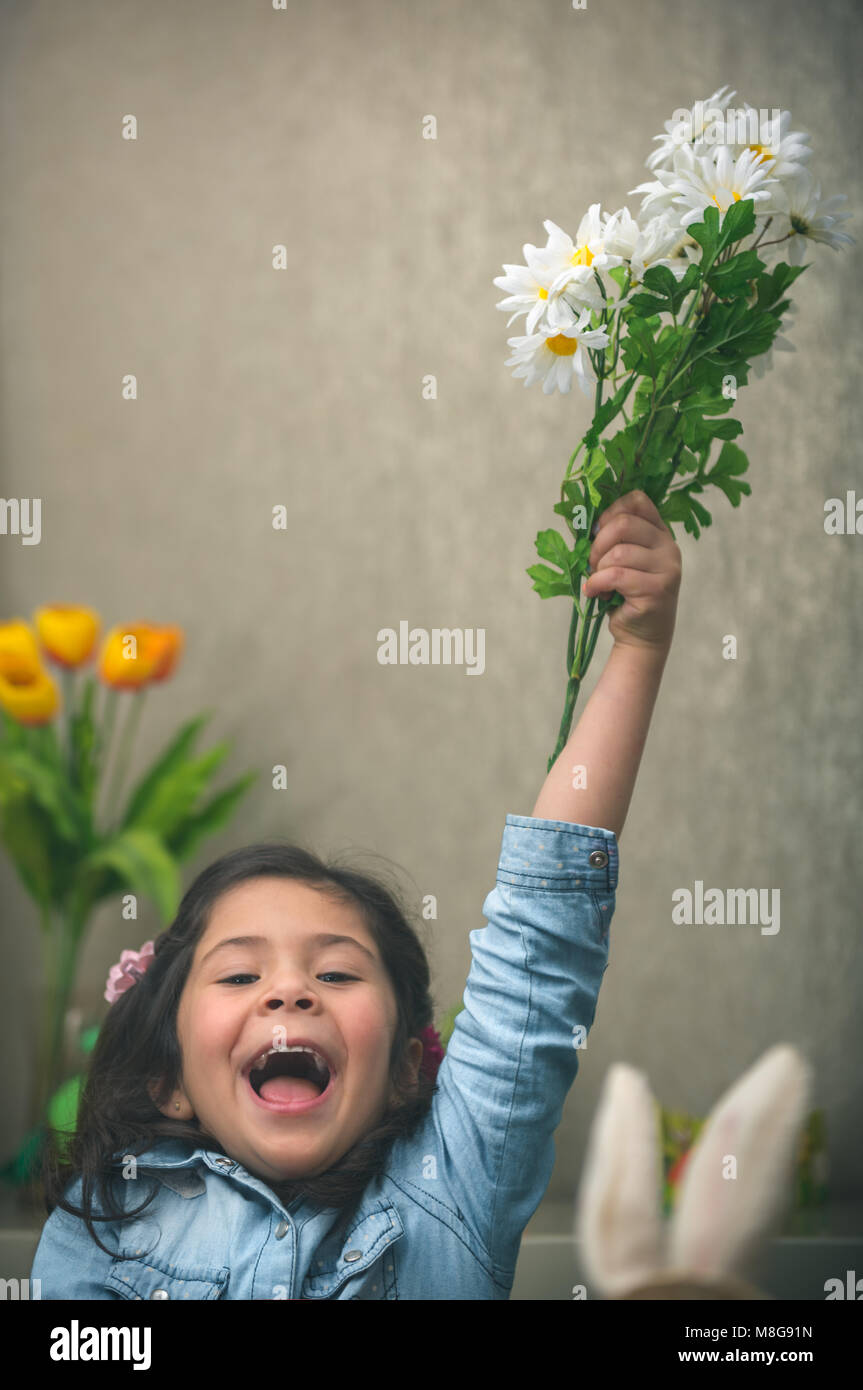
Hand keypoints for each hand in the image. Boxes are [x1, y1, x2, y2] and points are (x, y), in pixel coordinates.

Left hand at [584, 490, 680, 651]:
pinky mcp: (657, 589)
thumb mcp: (622, 560)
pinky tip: (597, 593)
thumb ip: (613, 538)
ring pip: (618, 552)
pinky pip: (616, 575)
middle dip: (597, 544)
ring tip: (599, 582)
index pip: (637, 501)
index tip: (597, 533)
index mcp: (660, 533)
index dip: (610, 512)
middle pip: (623, 524)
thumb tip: (584, 519)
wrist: (641, 635)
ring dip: (597, 569)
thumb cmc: (625, 595)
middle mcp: (669, 547)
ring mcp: (667, 568)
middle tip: (592, 564)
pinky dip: (597, 583)